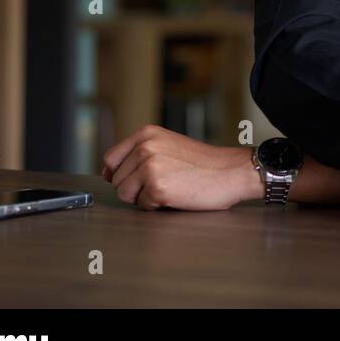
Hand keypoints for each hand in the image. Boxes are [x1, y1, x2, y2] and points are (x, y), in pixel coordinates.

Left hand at [102, 125, 258, 210]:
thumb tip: (107, 173)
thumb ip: (139, 154)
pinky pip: (142, 206)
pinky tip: (176, 195)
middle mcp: (145, 147)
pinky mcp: (157, 188)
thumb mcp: (168, 145)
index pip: (111, 158)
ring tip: (169, 187)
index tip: (134, 178)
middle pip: (116, 179)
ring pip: (125, 194)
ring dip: (144, 197)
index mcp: (146, 134)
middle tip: (164, 181)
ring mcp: (149, 167)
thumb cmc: (204, 163)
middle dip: (135, 186)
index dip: (118, 173)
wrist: (232, 171)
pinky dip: (157, 206)